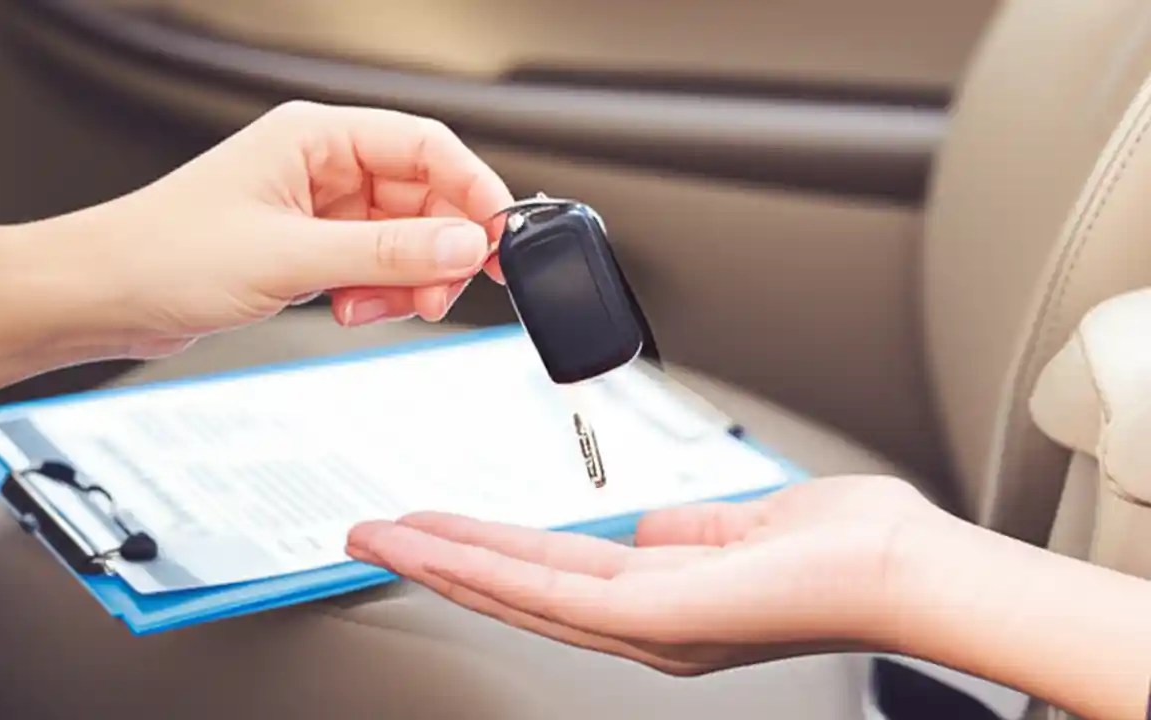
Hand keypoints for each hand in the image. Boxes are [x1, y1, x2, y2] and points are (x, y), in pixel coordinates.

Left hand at [44, 101, 512, 357]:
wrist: (101, 297)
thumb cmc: (163, 254)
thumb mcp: (290, 256)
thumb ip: (386, 252)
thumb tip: (462, 245)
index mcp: (316, 136)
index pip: (426, 147)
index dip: (473, 191)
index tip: (500, 238)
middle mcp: (321, 166)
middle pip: (423, 198)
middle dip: (439, 250)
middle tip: (442, 293)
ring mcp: (316, 210)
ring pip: (402, 239)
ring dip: (404, 279)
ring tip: (374, 308)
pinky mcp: (308, 249)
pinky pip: (372, 266)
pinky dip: (376, 293)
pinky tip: (348, 309)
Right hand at [347, 476, 947, 675]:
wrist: (901, 569)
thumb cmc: (843, 548)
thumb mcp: (738, 529)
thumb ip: (680, 533)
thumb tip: (640, 530)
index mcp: (658, 601)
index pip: (548, 574)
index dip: (482, 554)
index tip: (432, 530)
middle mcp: (640, 624)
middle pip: (517, 588)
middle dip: (438, 559)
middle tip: (372, 536)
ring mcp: (644, 625)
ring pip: (519, 590)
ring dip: (443, 560)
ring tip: (383, 537)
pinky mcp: (656, 616)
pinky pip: (554, 587)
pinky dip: (490, 566)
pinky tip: (445, 548)